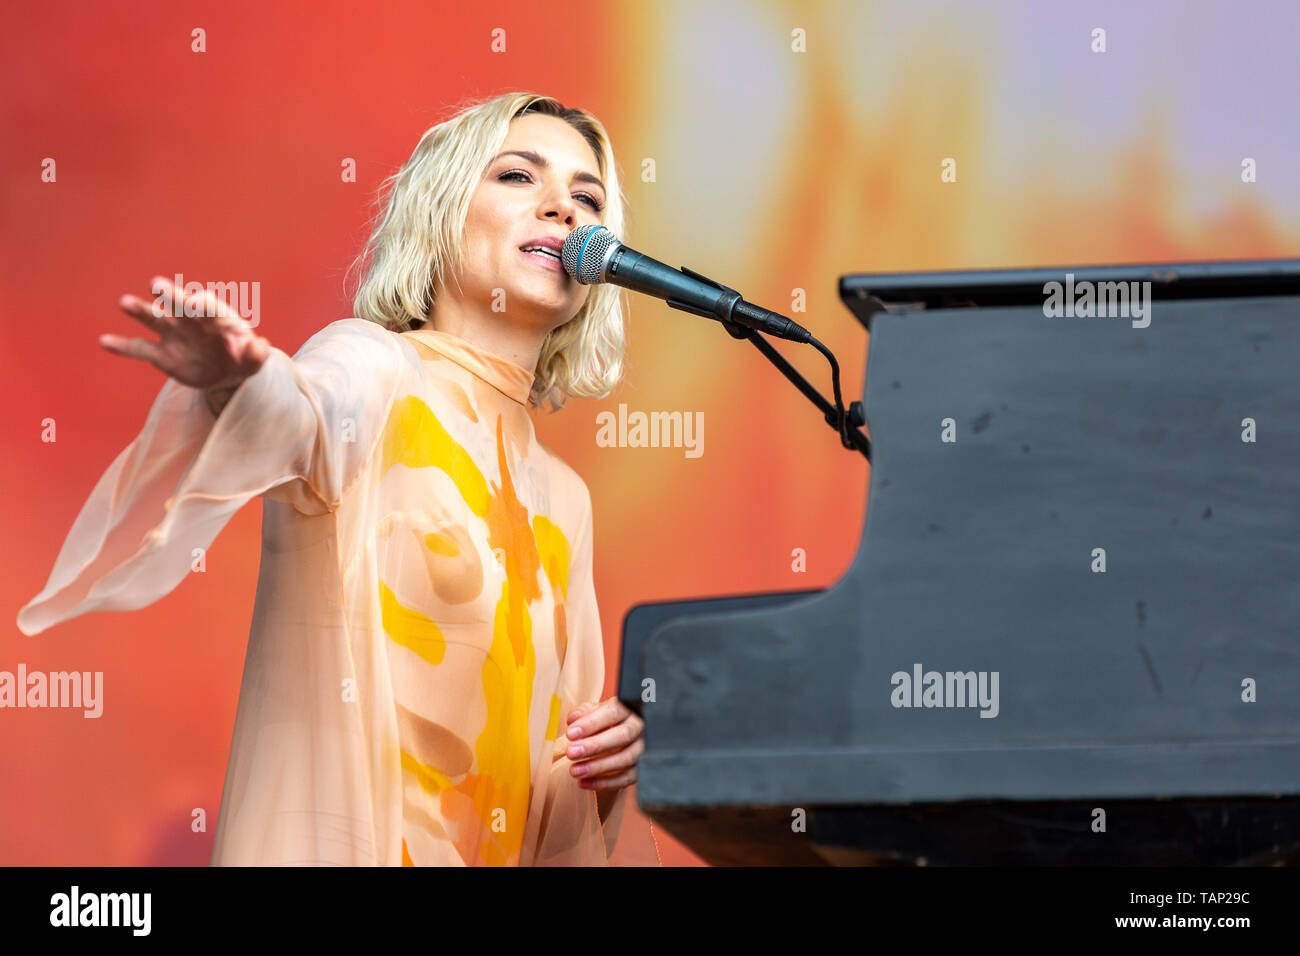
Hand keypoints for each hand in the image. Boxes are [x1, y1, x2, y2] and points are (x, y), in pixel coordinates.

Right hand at [101, 276, 269, 389]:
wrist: (227, 374)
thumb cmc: (243, 359)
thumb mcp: (255, 360)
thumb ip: (256, 353)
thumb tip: (255, 345)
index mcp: (217, 317)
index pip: (209, 306)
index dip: (202, 305)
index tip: (194, 303)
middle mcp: (192, 321)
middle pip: (179, 305)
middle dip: (170, 295)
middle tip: (156, 285)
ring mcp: (175, 336)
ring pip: (156, 320)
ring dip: (142, 311)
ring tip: (124, 303)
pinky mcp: (162, 355)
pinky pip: (141, 349)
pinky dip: (123, 346)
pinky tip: (104, 342)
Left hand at [565, 697, 643, 790]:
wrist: (619, 734)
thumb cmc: (605, 720)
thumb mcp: (595, 711)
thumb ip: (584, 712)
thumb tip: (574, 719)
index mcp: (628, 709)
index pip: (613, 712)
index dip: (591, 723)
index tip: (571, 733)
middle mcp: (640, 727)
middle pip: (623, 735)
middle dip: (595, 745)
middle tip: (571, 753)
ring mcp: (644, 748)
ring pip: (626, 758)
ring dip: (598, 767)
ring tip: (575, 770)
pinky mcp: (642, 769)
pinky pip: (626, 778)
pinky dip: (604, 783)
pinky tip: (584, 782)